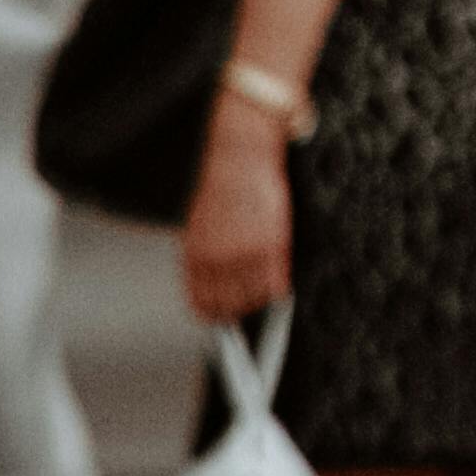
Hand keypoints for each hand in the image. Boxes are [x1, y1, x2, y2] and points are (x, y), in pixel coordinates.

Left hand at [182, 97, 293, 321]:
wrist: (241, 156)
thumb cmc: (222, 186)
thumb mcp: (199, 223)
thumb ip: (204, 256)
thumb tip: (210, 285)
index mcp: (196, 254)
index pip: (202, 303)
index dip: (213, 315)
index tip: (220, 319)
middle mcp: (218, 258)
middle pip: (229, 306)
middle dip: (238, 311)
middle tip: (248, 308)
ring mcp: (245, 253)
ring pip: (254, 297)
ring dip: (260, 301)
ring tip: (264, 293)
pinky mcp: (272, 243)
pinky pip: (275, 283)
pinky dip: (278, 288)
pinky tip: (280, 284)